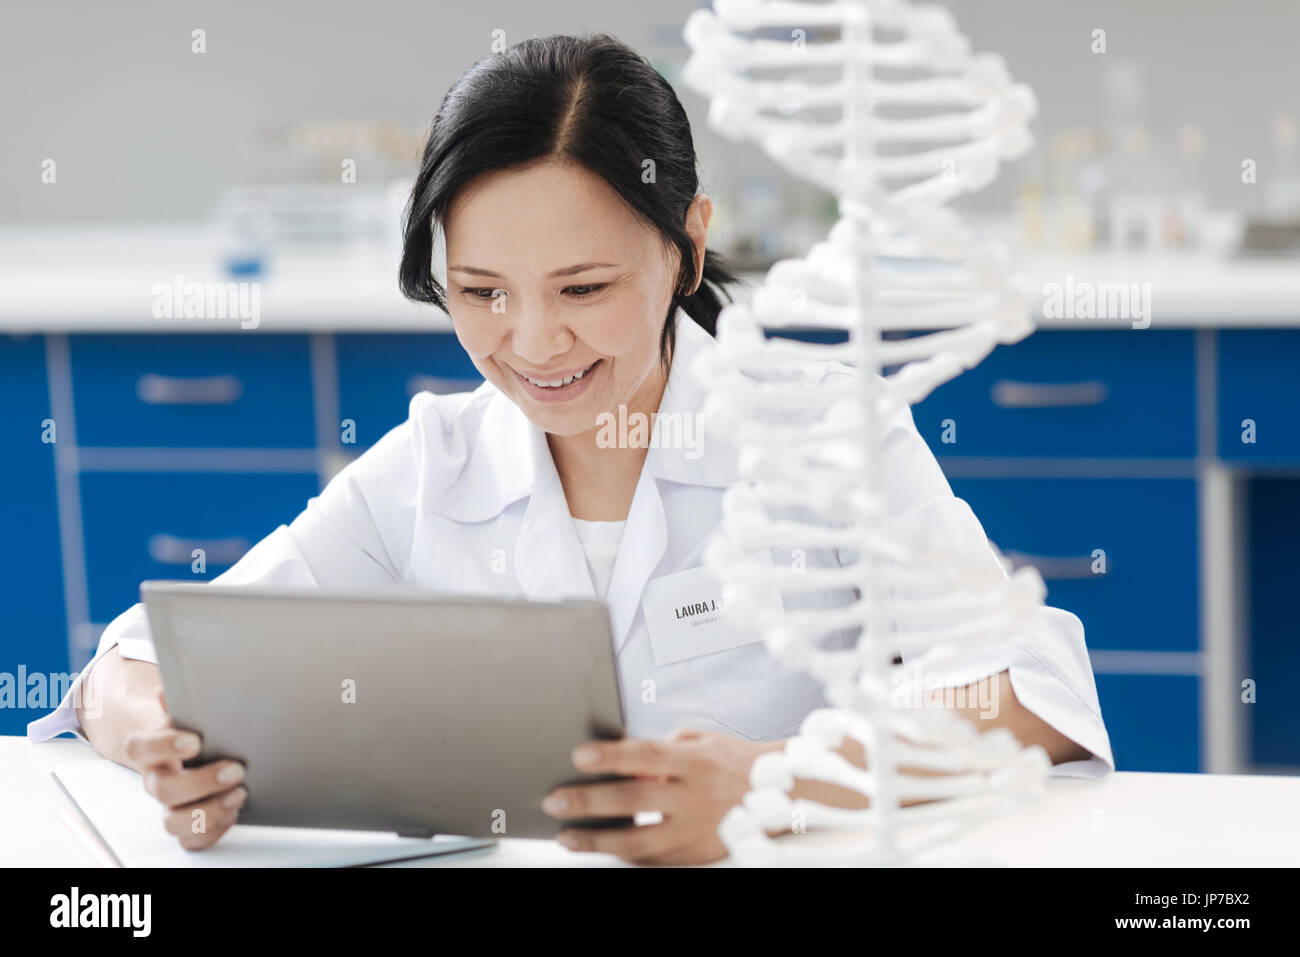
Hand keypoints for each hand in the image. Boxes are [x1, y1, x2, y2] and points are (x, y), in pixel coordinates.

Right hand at [120, 689, 247, 849]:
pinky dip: (212, 832)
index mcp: (148, 749)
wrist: (183, 747)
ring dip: (209, 812)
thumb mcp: (182, 708)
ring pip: (173, 822)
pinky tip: (233, 813)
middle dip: (202, 783)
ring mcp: (168, 805)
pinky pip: (190, 841)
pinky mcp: (185, 824)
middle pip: (163, 791)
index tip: (195, 740)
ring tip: (240, 794)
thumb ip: (178, 699)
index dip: (165, 746)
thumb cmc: (187, 726)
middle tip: (235, 769)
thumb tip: (170, 690)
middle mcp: (155, 780)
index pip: (142, 747)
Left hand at [542, 727, 770, 864]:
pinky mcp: (696, 855)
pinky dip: (625, 855)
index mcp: (696, 762)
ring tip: (568, 837)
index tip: (579, 756)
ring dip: (598, 840)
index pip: (647, 755)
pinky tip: (602, 849)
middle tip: (556, 802)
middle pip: (634, 799)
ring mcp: (695, 831)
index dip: (612, 755)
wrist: (780, 798)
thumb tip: (621, 754)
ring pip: (639, 841)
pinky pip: (653, 860)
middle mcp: (695, 797)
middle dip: (589, 801)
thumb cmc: (734, 763)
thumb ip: (662, 747)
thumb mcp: (703, 741)